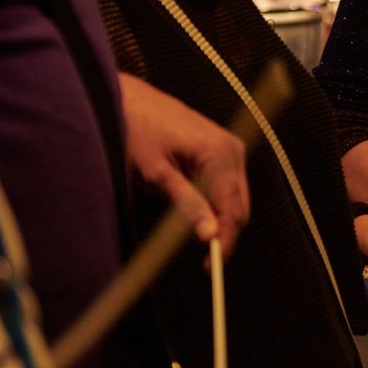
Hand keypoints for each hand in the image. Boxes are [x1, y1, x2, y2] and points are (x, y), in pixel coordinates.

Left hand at [120, 75, 248, 259]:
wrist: (128, 100)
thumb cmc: (136, 132)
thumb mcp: (156, 175)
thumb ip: (186, 204)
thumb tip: (209, 234)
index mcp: (220, 153)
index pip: (232, 208)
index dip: (224, 240)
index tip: (212, 267)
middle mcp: (233, 148)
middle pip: (239, 204)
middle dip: (224, 231)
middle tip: (205, 261)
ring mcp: (230, 146)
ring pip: (235, 196)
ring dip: (220, 218)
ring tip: (197, 236)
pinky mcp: (222, 148)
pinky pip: (227, 184)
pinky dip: (216, 202)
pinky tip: (198, 212)